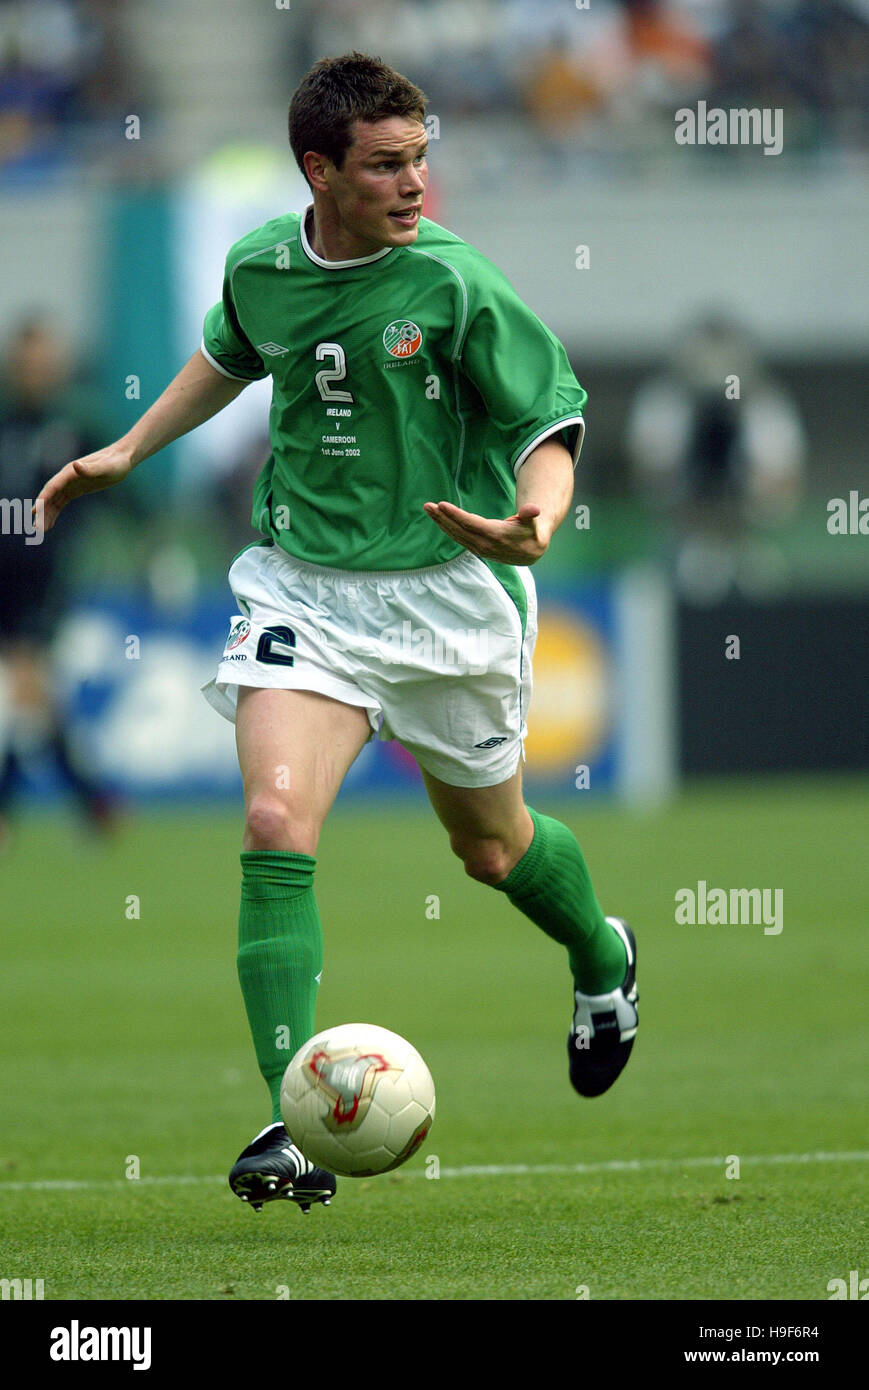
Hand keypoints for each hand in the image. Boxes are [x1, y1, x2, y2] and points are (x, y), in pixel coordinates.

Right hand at [34, 444, 134, 533]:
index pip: (53, 487)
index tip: (35, 511)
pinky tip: (50, 524)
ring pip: (54, 501)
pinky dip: (54, 512)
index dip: (43, 499)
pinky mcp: (77, 489)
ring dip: (46, 514)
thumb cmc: (116, 462)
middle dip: (42, 511)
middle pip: (50, 496)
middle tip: (36, 527)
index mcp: (70, 472)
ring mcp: (71, 483)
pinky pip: (61, 502)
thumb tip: (75, 465)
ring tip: (40, 530)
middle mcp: (67, 478)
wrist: (122, 458)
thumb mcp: (106, 467)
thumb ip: (90, 469)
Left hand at [423, 500, 550, 564]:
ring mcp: (478, 548)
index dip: (455, 514)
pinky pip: (458, 538)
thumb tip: (534, 509)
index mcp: (495, 535)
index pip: (470, 524)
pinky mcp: (475, 549)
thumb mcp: (533, 522)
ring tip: (428, 509)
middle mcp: (484, 544)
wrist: (530, 552)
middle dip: (442, 517)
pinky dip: (447, 528)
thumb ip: (530, 514)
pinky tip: (438, 519)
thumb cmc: (530, 531)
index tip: (441, 505)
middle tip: (427, 506)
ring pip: (455, 534)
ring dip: (440, 522)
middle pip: (458, 529)